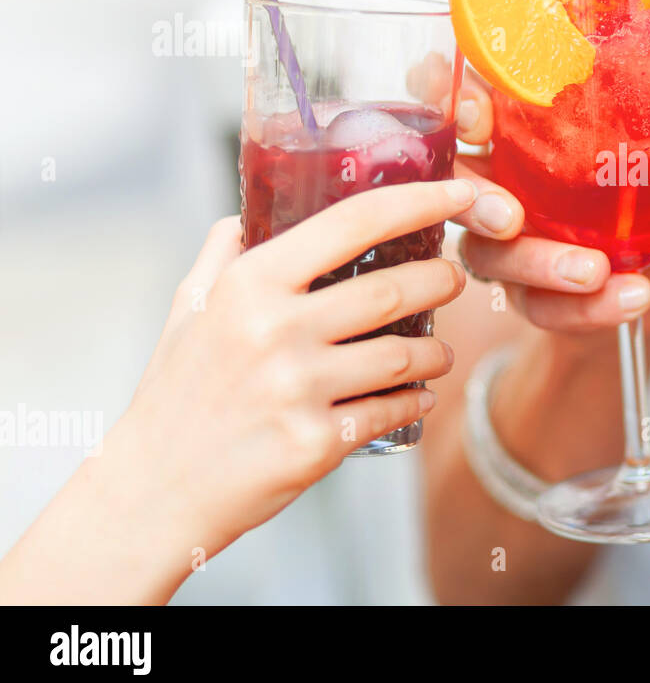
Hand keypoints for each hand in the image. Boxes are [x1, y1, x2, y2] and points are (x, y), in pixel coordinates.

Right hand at [120, 180, 480, 557]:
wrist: (154, 489)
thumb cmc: (177, 391)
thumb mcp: (190, 307)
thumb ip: (224, 252)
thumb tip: (251, 213)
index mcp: (250, 283)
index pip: (353, 222)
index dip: (419, 201)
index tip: (461, 193)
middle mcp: (275, 329)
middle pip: (393, 289)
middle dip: (441, 281)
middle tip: (453, 279)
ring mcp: (298, 388)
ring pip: (404, 355)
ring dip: (436, 350)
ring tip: (438, 349)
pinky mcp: (317, 442)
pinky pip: (393, 410)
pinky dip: (417, 401)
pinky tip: (419, 396)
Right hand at [420, 56, 649, 334]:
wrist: (641, 282)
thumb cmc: (641, 196)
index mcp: (521, 125)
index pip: (463, 95)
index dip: (452, 97)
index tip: (477, 107)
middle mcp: (497, 179)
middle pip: (452, 182)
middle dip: (472, 195)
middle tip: (510, 212)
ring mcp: (504, 242)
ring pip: (489, 254)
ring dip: (538, 262)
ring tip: (591, 269)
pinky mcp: (527, 298)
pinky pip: (543, 308)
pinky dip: (587, 308)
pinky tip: (630, 298)